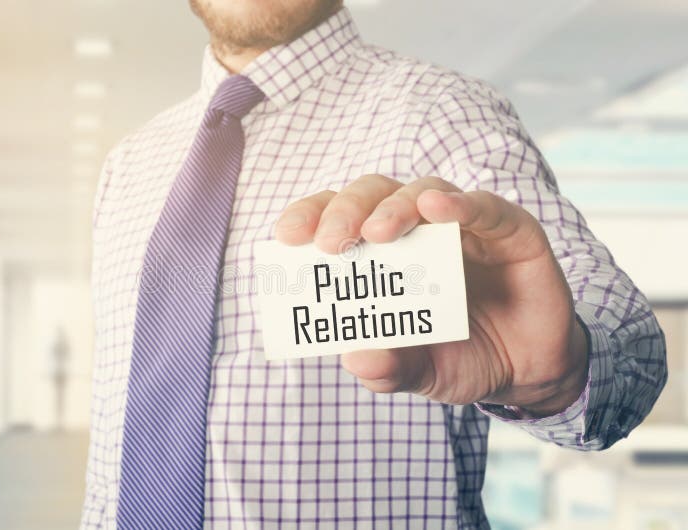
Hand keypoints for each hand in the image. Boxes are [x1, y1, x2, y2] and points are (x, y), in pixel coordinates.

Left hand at [274, 174, 587, 416]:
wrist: (527, 371)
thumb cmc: (462, 358)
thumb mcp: (420, 372)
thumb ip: (388, 367)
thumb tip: (354, 357)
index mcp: (384, 254)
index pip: (338, 220)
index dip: (311, 218)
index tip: (286, 237)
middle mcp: (418, 230)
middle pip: (372, 195)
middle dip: (345, 211)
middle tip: (331, 242)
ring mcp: (463, 226)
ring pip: (421, 191)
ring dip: (394, 207)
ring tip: (377, 231)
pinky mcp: (509, 228)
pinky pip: (484, 206)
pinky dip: (458, 204)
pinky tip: (436, 209)